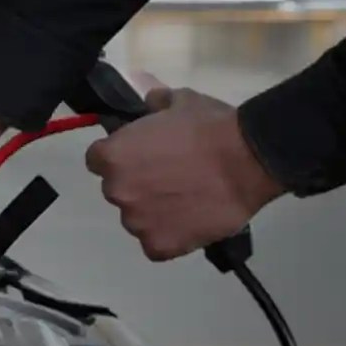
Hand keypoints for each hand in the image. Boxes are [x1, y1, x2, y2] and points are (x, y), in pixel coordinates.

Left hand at [84, 76, 284, 260]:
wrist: (247, 160)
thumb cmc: (210, 127)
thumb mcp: (179, 100)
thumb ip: (155, 103)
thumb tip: (151, 103)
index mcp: (112, 156)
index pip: (98, 159)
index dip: (120, 156)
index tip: (140, 155)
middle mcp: (116, 190)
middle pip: (118, 189)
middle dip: (137, 183)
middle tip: (169, 177)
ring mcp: (136, 222)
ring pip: (136, 218)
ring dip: (153, 211)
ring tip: (185, 201)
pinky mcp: (159, 246)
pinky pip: (156, 244)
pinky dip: (169, 236)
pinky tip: (189, 223)